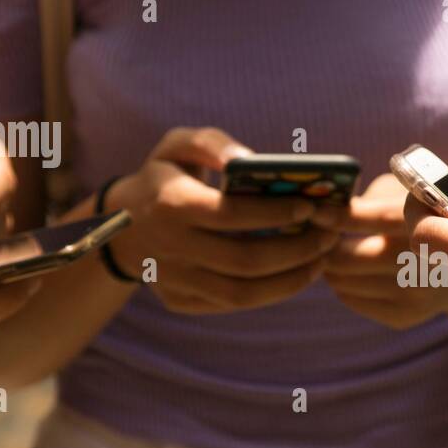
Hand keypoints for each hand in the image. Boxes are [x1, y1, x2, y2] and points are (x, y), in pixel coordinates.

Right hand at [105, 128, 337, 313]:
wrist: (119, 226)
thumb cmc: (163, 177)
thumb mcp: (176, 145)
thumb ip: (211, 143)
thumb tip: (248, 159)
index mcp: (170, 204)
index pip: (231, 215)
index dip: (275, 214)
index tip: (311, 207)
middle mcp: (170, 248)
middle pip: (245, 260)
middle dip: (296, 250)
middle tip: (328, 236)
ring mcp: (174, 281)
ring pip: (243, 293)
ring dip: (290, 280)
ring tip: (320, 260)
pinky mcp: (180, 301)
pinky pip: (233, 304)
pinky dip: (270, 293)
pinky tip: (295, 274)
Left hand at [316, 173, 447, 328]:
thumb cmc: (426, 217)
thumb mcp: (408, 194)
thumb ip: (371, 198)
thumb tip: (324, 208)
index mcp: (427, 223)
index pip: (374, 219)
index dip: (339, 216)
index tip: (314, 212)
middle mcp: (422, 262)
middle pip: (347, 258)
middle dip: (322, 246)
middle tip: (317, 236)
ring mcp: (413, 293)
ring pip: (343, 282)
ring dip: (329, 265)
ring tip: (333, 251)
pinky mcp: (404, 315)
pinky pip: (351, 299)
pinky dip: (342, 284)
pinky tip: (351, 271)